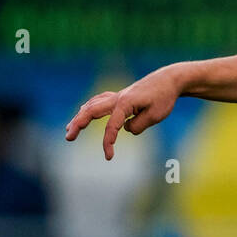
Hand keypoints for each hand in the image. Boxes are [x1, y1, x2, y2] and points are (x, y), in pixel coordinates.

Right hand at [64, 66, 182, 159]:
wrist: (168, 79)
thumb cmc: (164, 97)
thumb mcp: (156, 115)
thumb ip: (138, 126)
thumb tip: (125, 129)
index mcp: (125, 103)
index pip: (112, 126)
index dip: (108, 142)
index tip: (109, 157)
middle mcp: (117, 98)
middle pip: (91, 111)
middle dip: (78, 124)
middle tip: (68, 138)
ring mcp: (116, 96)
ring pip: (91, 105)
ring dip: (79, 117)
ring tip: (70, 130)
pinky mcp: (119, 96)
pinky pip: (98, 102)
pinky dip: (88, 108)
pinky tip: (82, 113)